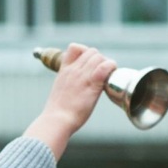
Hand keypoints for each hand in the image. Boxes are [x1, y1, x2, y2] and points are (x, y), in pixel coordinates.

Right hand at [24, 43, 116, 157]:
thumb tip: (75, 88)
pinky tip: (111, 77)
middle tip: (102, 74)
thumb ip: (68, 84)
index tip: (89, 64)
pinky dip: (111, 68)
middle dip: (100, 60)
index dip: (85, 52)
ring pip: (99, 57)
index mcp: (64, 70)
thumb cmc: (58, 112)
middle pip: (91, 51)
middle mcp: (73, 70)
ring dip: (107, 64)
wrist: (57, 120)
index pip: (75, 48)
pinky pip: (105, 67)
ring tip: (108, 76)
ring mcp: (82, 76)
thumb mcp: (59, 92)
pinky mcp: (92, 84)